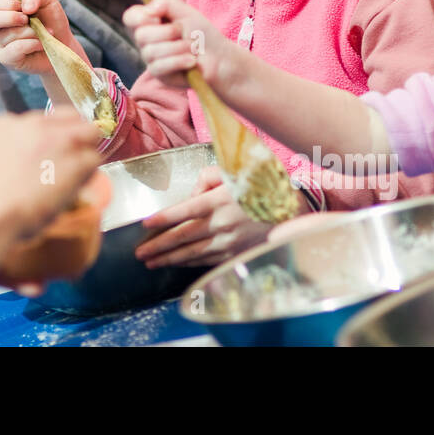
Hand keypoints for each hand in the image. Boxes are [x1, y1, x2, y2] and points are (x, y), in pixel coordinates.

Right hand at [0, 0, 88, 75]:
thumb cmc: (51, 20)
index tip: (23, 7)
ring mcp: (0, 44)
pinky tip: (41, 44)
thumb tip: (25, 7)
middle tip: (27, 19)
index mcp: (2, 9)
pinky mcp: (7, 59)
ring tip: (43, 33)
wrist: (62, 44)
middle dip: (9, 18)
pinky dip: (31, 44)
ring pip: (6, 35)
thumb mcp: (47, 0)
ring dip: (29, 32)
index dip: (5, 2)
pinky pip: (14, 49)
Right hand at [0, 111, 100, 239]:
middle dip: (76, 136)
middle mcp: (34, 124)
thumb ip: (12, 151)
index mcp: (7, 124)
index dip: (55, 134)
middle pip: (72, 118)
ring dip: (84, 155)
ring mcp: (58, 139)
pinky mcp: (76, 159)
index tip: (55, 149)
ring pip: (90, 134)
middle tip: (72, 160)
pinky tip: (74, 189)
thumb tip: (30, 159)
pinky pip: (94, 160)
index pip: (45, 117)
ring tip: (71, 179)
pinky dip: (88, 174)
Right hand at [123, 0, 236, 89]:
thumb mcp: (185, 11)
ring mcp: (150, 58)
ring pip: (152, 51)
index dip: (141, 17)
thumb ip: (164, 3)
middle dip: (168, 32)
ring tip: (192, 48)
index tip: (159, 18)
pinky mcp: (159, 74)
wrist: (219, 57)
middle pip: (141, 35)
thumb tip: (148, 10)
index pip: (130, 17)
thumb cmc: (201, 33)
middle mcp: (146, 41)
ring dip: (179, 47)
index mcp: (150, 22)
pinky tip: (191, 61)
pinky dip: (179, 61)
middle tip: (184, 33)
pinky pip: (160, 66)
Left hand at [135, 166, 273, 267]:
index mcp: (221, 201)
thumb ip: (207, 178)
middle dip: (159, 247)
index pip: (185, 211)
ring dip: (170, 259)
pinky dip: (190, 264)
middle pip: (184, 238)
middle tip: (140, 254)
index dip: (163, 219)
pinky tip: (177, 264)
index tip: (145, 225)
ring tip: (151, 263)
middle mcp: (224, 224)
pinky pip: (208, 261)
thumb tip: (191, 194)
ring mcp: (231, 243)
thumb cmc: (262, 186)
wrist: (294, 211)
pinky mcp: (237, 255)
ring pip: (193, 254)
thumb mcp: (234, 170)